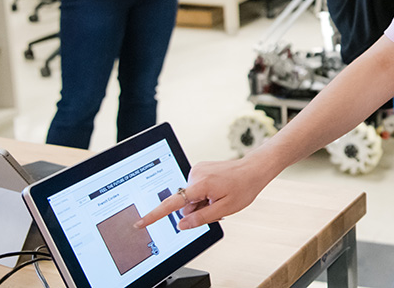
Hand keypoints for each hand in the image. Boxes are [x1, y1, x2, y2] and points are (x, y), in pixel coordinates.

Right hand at [135, 156, 271, 230]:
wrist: (254, 168)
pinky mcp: (200, 169)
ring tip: (220, 196)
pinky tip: (218, 190)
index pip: (171, 204)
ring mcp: (197, 170)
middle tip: (217, 205)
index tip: (140, 223)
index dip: (155, 215)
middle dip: (197, 209)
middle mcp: (195, 175)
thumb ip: (201, 218)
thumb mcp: (224, 209)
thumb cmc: (244, 187)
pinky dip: (204, 194)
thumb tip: (181, 225)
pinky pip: (195, 189)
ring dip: (202, 202)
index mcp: (200, 185)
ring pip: (191, 198)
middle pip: (185, 204)